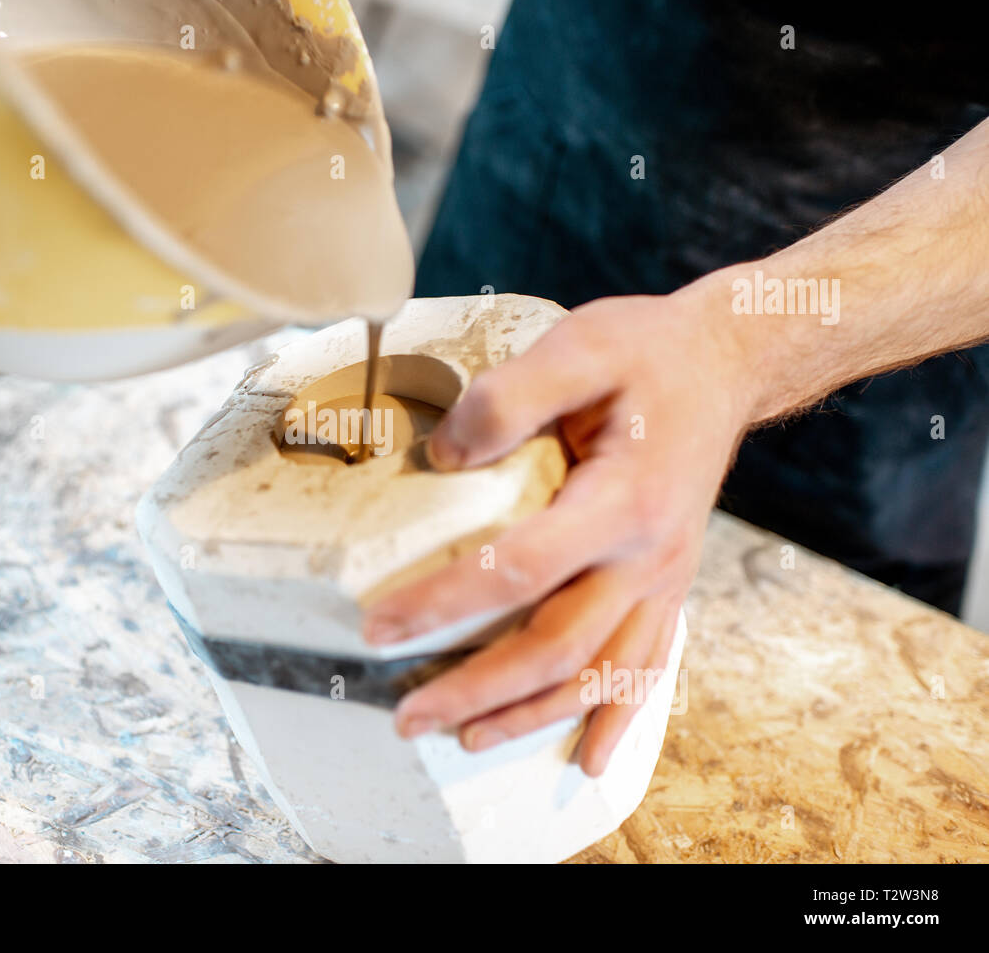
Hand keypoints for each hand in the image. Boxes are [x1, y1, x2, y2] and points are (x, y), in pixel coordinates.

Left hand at [364, 286, 756, 774]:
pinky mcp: (668, 584)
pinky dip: (614, 717)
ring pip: (599, 673)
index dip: (445, 603)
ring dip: (531, 715)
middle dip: (479, 690)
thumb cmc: (648, 353)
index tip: (379, 627)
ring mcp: (664, 577)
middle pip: (559, 647)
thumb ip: (506, 400)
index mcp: (623, 500)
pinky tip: (587, 757)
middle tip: (408, 716)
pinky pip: (645, 667)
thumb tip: (442, 459)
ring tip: (465, 739)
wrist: (727, 363)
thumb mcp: (578, 348)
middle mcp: (649, 555)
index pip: (520, 569)